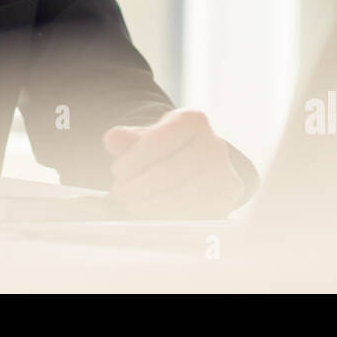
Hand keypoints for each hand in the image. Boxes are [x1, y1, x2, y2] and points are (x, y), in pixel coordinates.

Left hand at [103, 109, 245, 218]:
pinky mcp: (224, 199)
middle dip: (139, 185)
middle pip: (171, 170)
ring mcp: (223, 173)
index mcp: (193, 121)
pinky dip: (167, 216)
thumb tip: (112, 139)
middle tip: (120, 191)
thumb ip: (128, 138)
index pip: (160, 139)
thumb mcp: (147, 137)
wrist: (200, 162)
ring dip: (150, 203)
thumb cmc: (168, 148)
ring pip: (182, 195)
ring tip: (132, 203)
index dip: (134, 158)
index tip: (118, 170)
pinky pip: (193, 213)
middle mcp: (214, 145)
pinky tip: (150, 212)